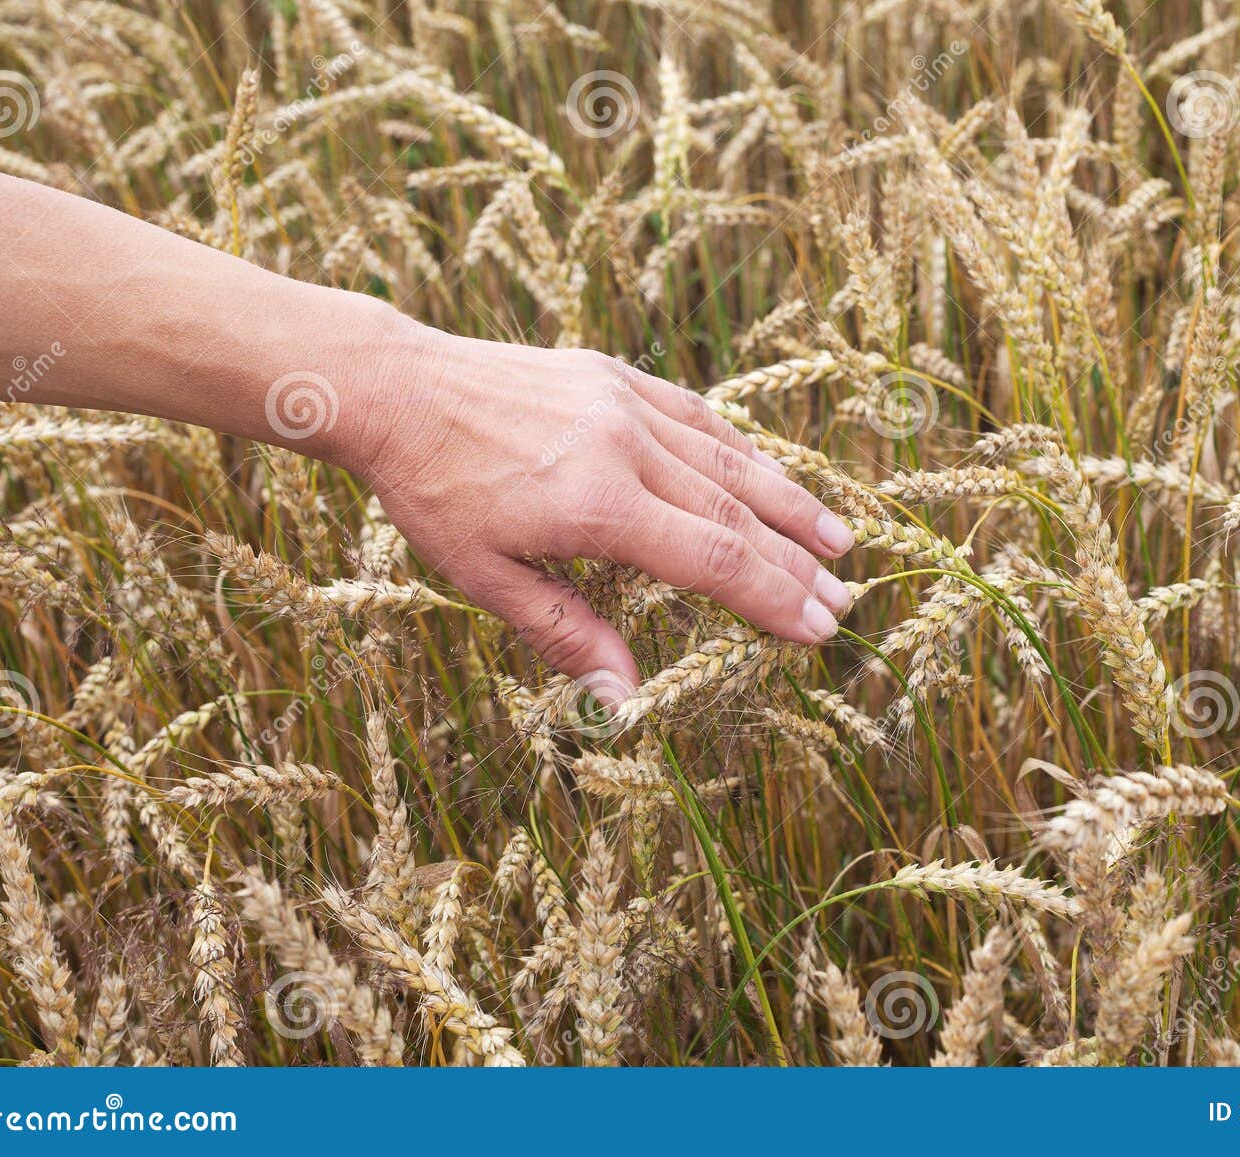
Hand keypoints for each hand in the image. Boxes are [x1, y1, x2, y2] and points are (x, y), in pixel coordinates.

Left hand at [344, 315, 854, 703]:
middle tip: (844, 602)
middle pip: (735, 516)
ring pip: (729, 460)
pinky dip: (742, 452)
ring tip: (838, 540)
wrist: (396, 386)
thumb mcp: (484, 577)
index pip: (712, 561)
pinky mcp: (616, 376)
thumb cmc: (432, 491)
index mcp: (597, 506)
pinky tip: (769, 476)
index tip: (815, 630)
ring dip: (789, 503)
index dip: (771, 599)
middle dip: (794, 564)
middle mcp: (626, 448)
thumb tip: (625, 699)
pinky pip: (698, 417)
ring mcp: (625, 405)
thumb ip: (565, 633)